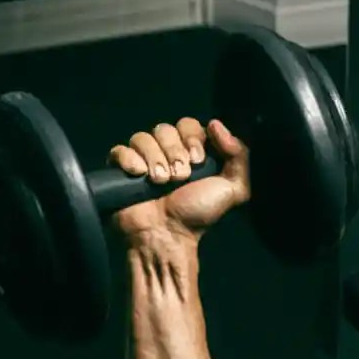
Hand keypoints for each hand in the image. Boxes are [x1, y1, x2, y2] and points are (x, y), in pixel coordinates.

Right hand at [109, 118, 250, 238]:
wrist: (166, 234)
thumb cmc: (198, 213)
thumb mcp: (233, 188)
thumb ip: (238, 155)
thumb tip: (215, 124)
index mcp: (192, 152)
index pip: (189, 124)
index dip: (192, 137)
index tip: (198, 160)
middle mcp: (167, 151)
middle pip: (165, 128)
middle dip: (175, 151)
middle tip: (180, 176)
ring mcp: (143, 159)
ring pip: (143, 137)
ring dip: (155, 159)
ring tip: (162, 182)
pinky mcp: (122, 167)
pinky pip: (120, 149)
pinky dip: (131, 160)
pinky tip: (139, 176)